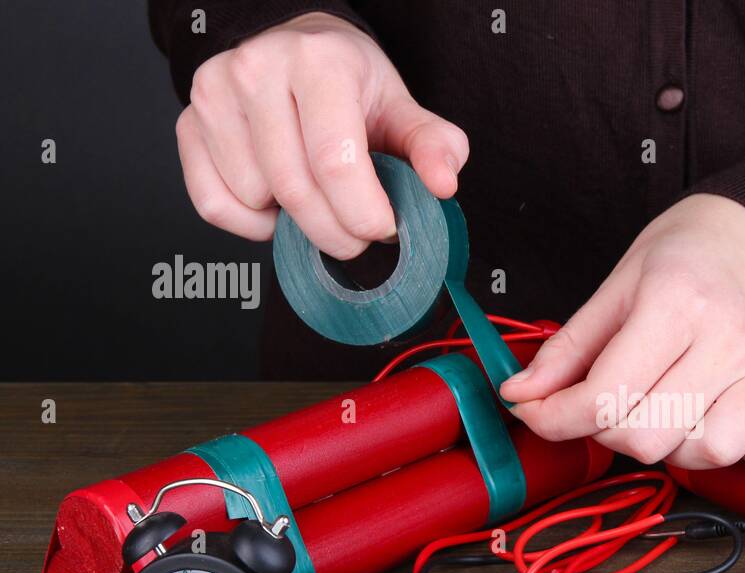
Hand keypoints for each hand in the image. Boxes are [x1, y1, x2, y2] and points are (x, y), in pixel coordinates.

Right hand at [175, 12, 468, 258]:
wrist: (297, 50)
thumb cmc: (349, 84)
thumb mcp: (401, 107)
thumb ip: (433, 145)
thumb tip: (443, 184)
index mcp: (319, 62)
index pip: (335, 160)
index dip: (363, 212)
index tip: (382, 228)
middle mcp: (258, 70)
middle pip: (296, 189)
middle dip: (335, 232)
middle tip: (356, 236)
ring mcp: (215, 95)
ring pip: (256, 199)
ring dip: (292, 221)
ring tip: (316, 199)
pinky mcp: (188, 123)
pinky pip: (214, 204)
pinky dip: (250, 223)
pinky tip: (276, 206)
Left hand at [501, 194, 744, 468]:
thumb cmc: (689, 255)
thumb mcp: (619, 285)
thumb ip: (569, 347)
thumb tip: (521, 395)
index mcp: (678, 301)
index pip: (604, 396)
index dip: (557, 419)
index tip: (542, 414)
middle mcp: (733, 337)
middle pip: (649, 436)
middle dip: (612, 432)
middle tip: (615, 404)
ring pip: (709, 453)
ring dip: (677, 446)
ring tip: (672, 410)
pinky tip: (727, 418)